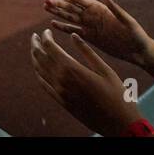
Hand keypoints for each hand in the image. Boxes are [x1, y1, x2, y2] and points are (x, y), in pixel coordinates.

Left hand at [31, 29, 147, 136]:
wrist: (118, 123)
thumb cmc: (117, 95)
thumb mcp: (105, 70)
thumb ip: (87, 51)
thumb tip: (73, 35)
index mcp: (72, 69)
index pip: (50, 47)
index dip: (46, 37)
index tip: (46, 31)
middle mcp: (61, 80)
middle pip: (40, 57)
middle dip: (36, 44)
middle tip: (35, 36)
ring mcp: (60, 93)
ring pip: (39, 70)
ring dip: (35, 58)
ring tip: (36, 49)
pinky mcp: (61, 102)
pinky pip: (44, 85)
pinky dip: (39, 73)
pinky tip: (39, 69)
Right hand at [45, 0, 151, 66]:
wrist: (139, 52)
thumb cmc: (137, 35)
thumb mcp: (128, 22)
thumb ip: (116, 9)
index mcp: (100, 9)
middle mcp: (93, 16)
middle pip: (71, 7)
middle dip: (58, 3)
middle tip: (45, 0)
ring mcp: (90, 26)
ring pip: (70, 17)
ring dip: (58, 12)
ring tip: (45, 7)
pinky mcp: (90, 38)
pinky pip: (73, 30)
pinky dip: (63, 27)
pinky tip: (53, 24)